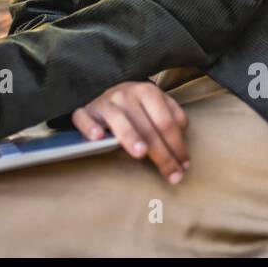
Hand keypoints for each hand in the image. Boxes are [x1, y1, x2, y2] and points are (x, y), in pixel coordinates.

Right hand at [72, 81, 189, 183]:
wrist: (109, 96)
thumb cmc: (139, 108)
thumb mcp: (159, 105)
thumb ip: (173, 116)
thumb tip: (181, 132)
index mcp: (148, 91)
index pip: (166, 123)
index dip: (177, 146)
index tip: (183, 166)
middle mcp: (125, 94)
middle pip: (147, 127)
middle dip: (162, 154)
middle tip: (172, 175)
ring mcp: (104, 102)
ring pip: (118, 120)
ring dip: (130, 136)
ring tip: (141, 152)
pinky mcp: (85, 111)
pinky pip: (84, 118)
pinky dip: (89, 127)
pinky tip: (98, 138)